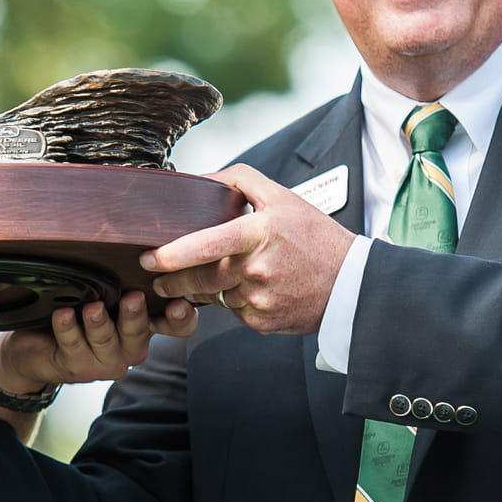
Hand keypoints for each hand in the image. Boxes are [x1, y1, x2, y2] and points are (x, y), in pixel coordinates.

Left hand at [0, 289, 197, 394]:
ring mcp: (105, 361)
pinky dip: (67, 328)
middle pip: (139, 334)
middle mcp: (130, 347)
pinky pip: (73, 346)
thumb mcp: (107, 293)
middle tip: (132, 298)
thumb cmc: (79, 312)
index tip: (179, 303)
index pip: (176, 326)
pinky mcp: (77, 367)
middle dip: (135, 316)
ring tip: (93, 307)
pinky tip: (63, 314)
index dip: (182, 317)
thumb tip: (135, 244)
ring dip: (99, 323)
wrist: (38, 345)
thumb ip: (125, 278)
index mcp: (144, 326)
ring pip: (106, 341)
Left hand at [140, 164, 356, 334]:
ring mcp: (259, 299)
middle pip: (200, 278)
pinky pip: (234, 312)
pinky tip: (250, 291)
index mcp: (259, 234)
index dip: (172, 254)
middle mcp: (256, 269)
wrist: (352, 284)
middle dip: (173, 281)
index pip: (206, 244)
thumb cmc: (316, 237)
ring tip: (214, 278)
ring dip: (207, 290)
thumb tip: (203, 179)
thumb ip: (241, 180)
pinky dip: (233, 302)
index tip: (149, 258)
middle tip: (158, 278)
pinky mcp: (262, 322)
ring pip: (216, 296)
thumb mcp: (283, 197)